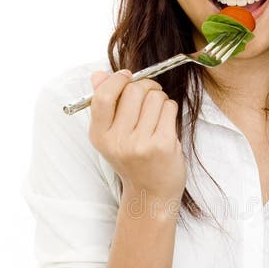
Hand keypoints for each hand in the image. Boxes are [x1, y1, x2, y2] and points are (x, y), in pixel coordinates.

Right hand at [88, 70, 186, 207]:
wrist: (151, 193)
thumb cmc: (133, 160)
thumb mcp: (111, 135)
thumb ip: (105, 103)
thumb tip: (98, 74)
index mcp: (100, 135)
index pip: (103, 96)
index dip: (117, 80)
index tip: (127, 76)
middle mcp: (118, 141)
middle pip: (133, 91)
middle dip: (145, 86)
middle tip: (150, 94)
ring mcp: (140, 144)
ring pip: (155, 97)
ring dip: (160, 99)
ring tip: (157, 113)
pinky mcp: (162, 145)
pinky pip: (169, 108)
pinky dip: (170, 109)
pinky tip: (165, 123)